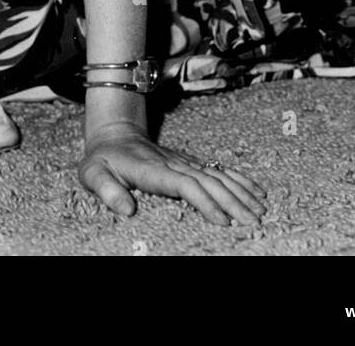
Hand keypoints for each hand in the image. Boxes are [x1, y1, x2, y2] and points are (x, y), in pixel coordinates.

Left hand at [79, 123, 267, 224]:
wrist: (114, 131)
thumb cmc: (103, 159)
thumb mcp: (93, 173)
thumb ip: (106, 190)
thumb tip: (127, 209)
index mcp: (152, 170)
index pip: (183, 184)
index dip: (204, 201)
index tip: (222, 221)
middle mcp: (173, 164)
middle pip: (208, 182)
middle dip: (233, 201)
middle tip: (254, 222)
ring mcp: (184, 162)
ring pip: (218, 176)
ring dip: (241, 192)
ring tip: (261, 209)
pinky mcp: (190, 163)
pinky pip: (219, 171)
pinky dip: (239, 180)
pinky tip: (256, 190)